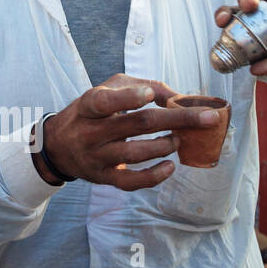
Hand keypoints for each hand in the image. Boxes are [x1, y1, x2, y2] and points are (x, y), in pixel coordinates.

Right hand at [34, 75, 221, 190]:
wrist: (59, 145)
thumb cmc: (93, 112)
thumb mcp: (109, 88)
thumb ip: (144, 86)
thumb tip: (181, 97)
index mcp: (90, 105)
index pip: (105, 101)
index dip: (127, 98)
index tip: (149, 95)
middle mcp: (91, 132)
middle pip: (137, 124)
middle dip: (177, 119)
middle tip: (207, 117)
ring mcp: (97, 157)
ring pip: (136, 153)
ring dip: (166, 145)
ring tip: (179, 139)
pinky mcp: (104, 177)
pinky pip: (131, 181)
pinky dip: (154, 176)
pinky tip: (170, 166)